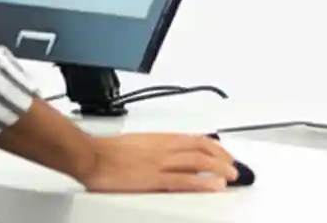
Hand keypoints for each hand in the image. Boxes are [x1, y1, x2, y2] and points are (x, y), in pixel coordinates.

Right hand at [80, 133, 237, 192]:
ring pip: (198, 162)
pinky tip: (214, 186)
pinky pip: (184, 180)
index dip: (216, 148)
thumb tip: (171, 154)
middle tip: (234, 168)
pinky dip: (202, 182)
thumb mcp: (139, 143)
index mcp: (162, 139)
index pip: (196, 139)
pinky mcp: (154, 179)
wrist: (91, 156)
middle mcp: (165, 148)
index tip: (226, 155)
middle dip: (222, 158)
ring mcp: (160, 163)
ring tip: (232, 176)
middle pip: (202, 149)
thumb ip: (157, 148)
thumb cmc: (109, 152)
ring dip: (219, 169)